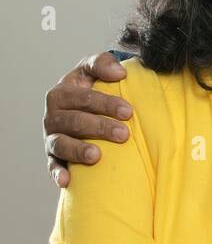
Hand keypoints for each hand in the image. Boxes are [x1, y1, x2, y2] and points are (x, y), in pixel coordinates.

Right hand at [44, 52, 132, 187]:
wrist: (80, 108)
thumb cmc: (92, 89)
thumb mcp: (93, 71)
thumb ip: (103, 63)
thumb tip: (120, 73)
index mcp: (63, 92)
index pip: (83, 97)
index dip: (105, 103)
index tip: (128, 111)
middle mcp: (53, 115)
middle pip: (75, 121)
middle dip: (100, 127)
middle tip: (124, 134)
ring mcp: (52, 136)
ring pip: (61, 143)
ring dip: (78, 150)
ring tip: (96, 156)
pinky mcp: (52, 156)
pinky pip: (52, 165)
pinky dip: (57, 172)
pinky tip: (67, 180)